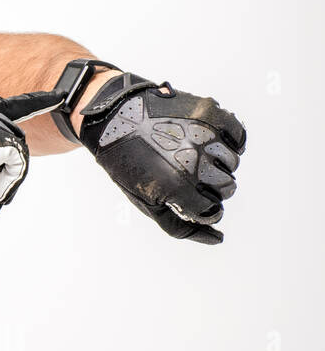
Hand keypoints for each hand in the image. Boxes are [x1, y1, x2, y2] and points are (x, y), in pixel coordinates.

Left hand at [76, 71, 247, 243]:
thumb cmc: (126, 162)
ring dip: (217, 164)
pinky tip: (207, 141)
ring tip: (190, 154)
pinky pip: (238, 135)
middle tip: (185, 174)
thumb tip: (217, 238)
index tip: (185, 198)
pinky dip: (228, 141)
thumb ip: (180, 226)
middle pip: (227, 188)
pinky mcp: (210, 112)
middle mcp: (194, 160)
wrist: (112, 116)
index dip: (199, 208)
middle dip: (209, 187)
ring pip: (232, 163)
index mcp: (176, 186)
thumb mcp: (144, 201)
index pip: (212, 212)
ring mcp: (203, 134)